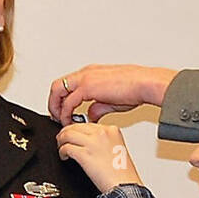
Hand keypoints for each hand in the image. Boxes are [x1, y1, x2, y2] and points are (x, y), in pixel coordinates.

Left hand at [48, 65, 176, 123]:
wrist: (145, 84)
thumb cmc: (135, 89)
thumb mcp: (111, 100)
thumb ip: (97, 107)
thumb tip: (90, 115)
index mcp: (91, 74)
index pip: (68, 85)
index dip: (61, 100)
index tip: (61, 112)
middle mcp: (86, 74)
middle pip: (58, 86)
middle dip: (53, 103)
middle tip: (55, 117)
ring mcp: (85, 78)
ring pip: (58, 91)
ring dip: (56, 108)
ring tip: (60, 122)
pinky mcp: (87, 87)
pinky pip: (68, 102)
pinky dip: (66, 113)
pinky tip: (69, 123)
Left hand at [57, 122, 144, 192]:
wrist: (124, 186)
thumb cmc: (122, 173)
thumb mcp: (117, 148)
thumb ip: (104, 141)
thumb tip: (89, 141)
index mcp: (111, 130)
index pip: (88, 125)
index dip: (77, 130)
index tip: (73, 135)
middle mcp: (102, 133)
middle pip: (76, 126)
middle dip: (66, 133)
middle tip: (62, 140)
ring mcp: (92, 143)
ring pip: (68, 134)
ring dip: (61, 141)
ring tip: (61, 147)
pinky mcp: (84, 154)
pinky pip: (66, 147)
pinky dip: (62, 152)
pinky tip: (64, 157)